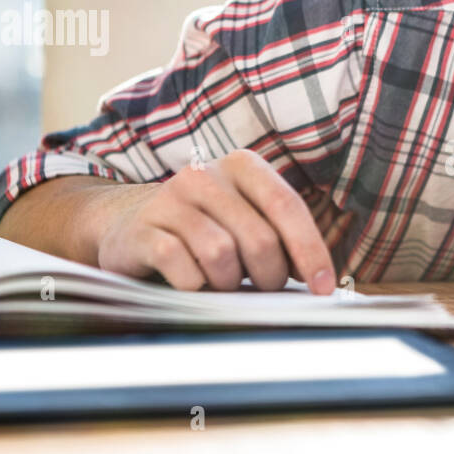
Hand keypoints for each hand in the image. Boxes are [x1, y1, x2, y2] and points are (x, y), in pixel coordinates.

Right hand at [90, 149, 335, 293]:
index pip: (286, 206)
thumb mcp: (246, 221)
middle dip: (269, 276)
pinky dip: (195, 286)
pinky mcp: (142, 230)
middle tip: (263, 288)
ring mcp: (169, 200)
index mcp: (242, 166)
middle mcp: (205, 175)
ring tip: (222, 283)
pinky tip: (192, 283)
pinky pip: (182, 269)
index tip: (323, 287)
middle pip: (259, 238)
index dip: (310, 250)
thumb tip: (320, 279)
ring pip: (221, 254)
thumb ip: (282, 238)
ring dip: (229, 283)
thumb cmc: (206, 229)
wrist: (130, 224)